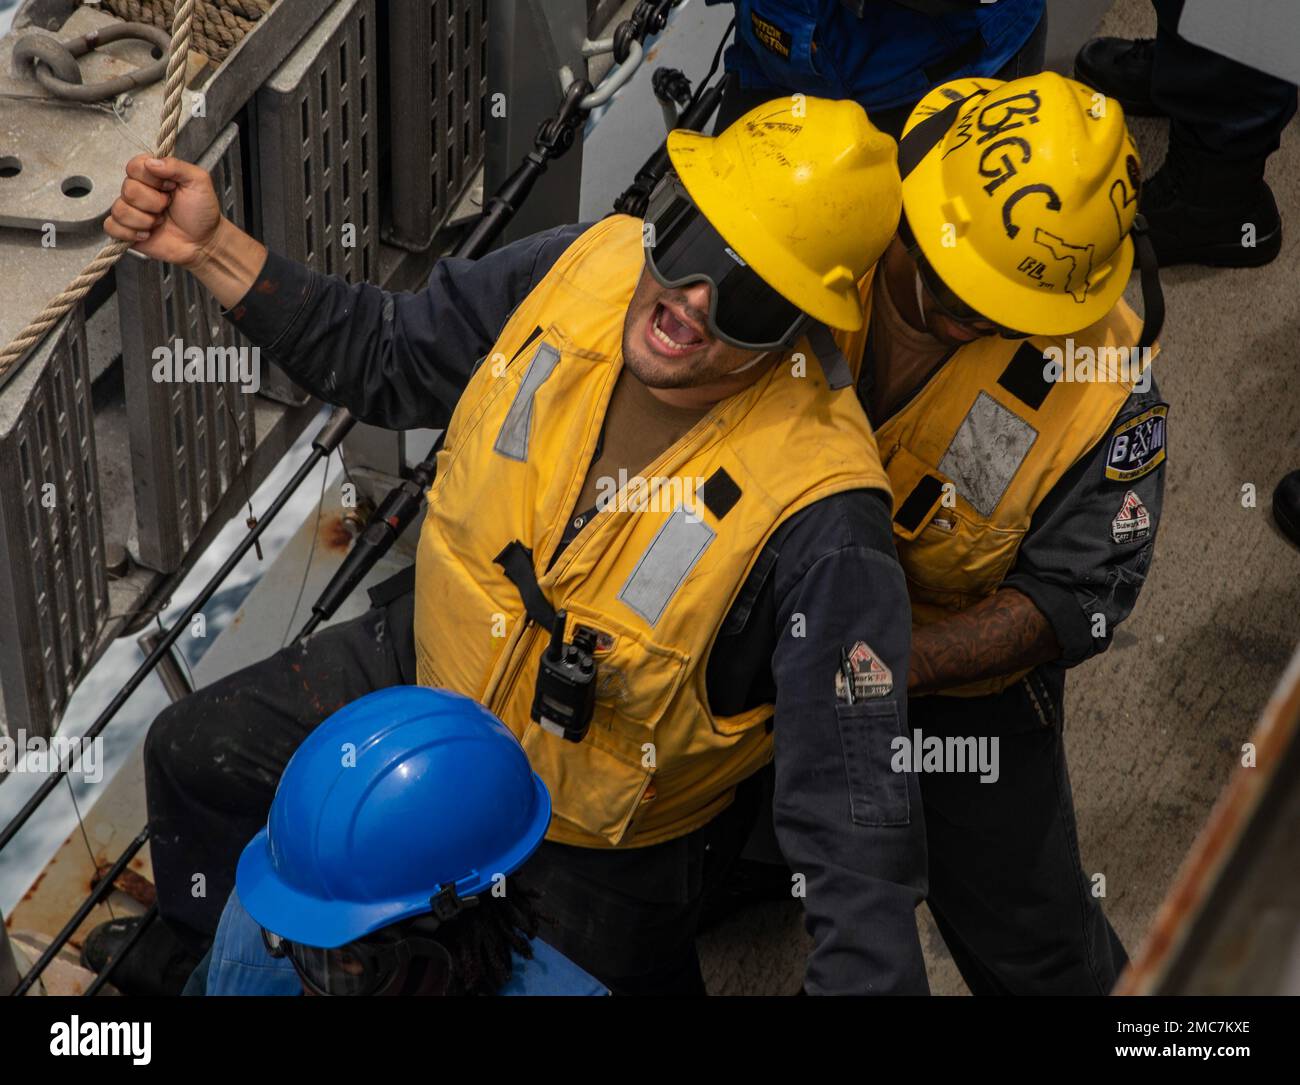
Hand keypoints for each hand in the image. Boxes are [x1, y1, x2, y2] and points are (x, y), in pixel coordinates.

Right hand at [104, 155, 222, 268]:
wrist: (204, 242)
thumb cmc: (202, 212)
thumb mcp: (198, 181)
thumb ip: (176, 165)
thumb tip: (151, 162)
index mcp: (151, 174)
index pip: (133, 166)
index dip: (152, 179)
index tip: (171, 187)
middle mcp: (138, 190)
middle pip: (127, 189)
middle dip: (153, 202)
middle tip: (167, 207)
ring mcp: (130, 210)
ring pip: (120, 209)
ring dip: (145, 220)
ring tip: (160, 222)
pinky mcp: (125, 230)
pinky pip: (112, 227)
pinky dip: (130, 233)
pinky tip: (147, 235)